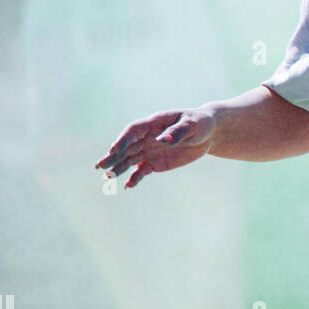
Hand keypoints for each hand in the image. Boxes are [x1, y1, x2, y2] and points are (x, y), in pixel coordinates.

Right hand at [95, 108, 216, 188]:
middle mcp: (147, 137)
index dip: (123, 139)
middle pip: (126, 147)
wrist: (207, 133)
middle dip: (113, 156)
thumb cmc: (199, 123)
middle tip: (100, 166)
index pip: (133, 130)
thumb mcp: (192, 125)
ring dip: (118, 168)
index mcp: (153, 123)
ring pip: (129, 160)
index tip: (114, 149)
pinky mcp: (155, 163)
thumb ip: (177, 132)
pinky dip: (134, 178)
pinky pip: (141, 171)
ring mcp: (149, 150)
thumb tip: (162, 140)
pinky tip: (128, 186)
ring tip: (107, 177)